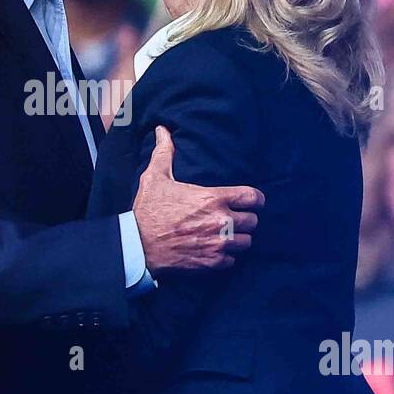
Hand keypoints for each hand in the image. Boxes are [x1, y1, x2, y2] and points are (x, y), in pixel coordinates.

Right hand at [133, 126, 263, 274]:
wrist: (138, 246)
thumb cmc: (148, 211)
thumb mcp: (155, 178)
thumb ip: (165, 153)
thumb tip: (162, 131)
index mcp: (213, 198)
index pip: (253, 197)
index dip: (255, 199)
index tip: (251, 201)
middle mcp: (221, 221)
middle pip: (253, 221)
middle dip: (245, 219)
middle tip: (234, 218)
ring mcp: (218, 243)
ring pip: (246, 242)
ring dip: (238, 238)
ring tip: (227, 235)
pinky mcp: (212, 262)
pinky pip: (232, 260)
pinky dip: (226, 257)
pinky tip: (215, 250)